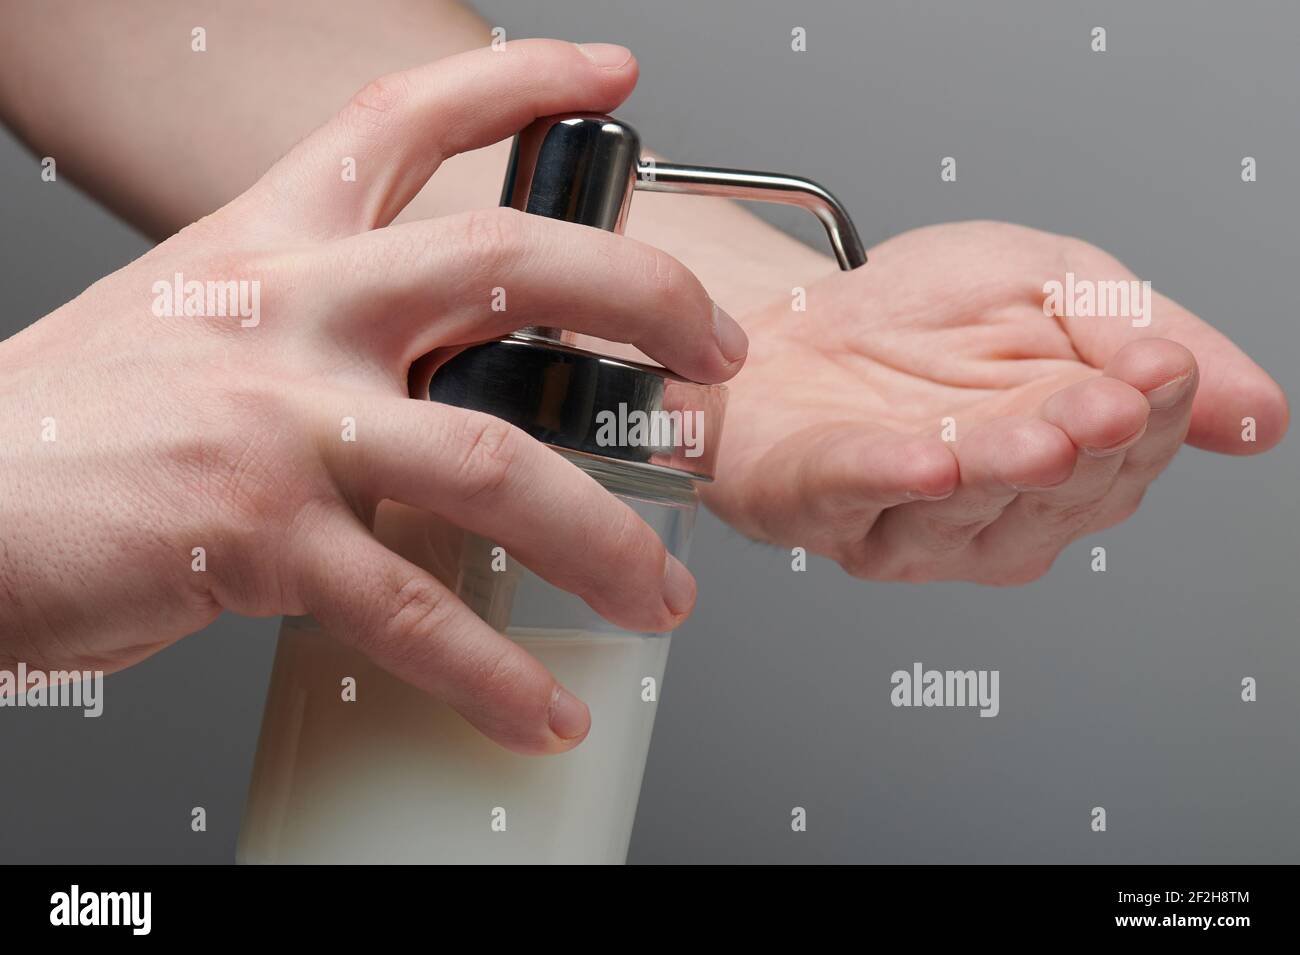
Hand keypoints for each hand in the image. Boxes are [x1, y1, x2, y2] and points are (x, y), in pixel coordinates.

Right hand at [0, 40, 747, 751]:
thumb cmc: (81, 421)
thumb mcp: (197, 319)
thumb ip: (321, 331)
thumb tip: (446, 384)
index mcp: (272, 242)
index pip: (406, 118)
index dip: (519, 81)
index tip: (610, 76)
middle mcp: (289, 308)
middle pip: (505, 262)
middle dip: (640, 301)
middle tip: (715, 353)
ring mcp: (280, 421)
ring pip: (494, 463)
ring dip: (600, 539)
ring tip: (658, 593)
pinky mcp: (259, 536)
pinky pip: (412, 610)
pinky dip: (490, 671)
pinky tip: (537, 708)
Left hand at [705, 221, 1286, 583]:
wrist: (799, 308)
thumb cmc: (917, 311)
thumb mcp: (1050, 284)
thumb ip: (1136, 334)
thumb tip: (1259, 411)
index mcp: (1062, 459)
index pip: (1128, 455)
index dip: (1152, 416)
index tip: (1167, 368)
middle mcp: (994, 510)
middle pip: (1056, 494)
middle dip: (1083, 447)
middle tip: (1110, 407)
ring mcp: (907, 522)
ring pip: (964, 508)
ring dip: (1002, 470)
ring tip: (1042, 437)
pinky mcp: (818, 504)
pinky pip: (856, 495)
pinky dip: (889, 480)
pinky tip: (929, 464)